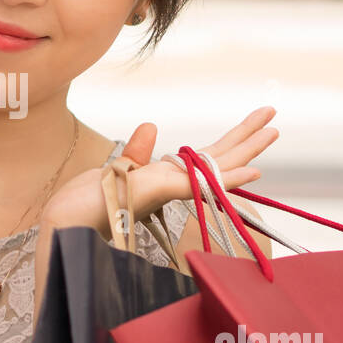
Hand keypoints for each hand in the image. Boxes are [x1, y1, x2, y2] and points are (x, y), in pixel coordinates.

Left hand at [40, 107, 278, 239]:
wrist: (67, 224)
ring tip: (275, 129)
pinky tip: (255, 171)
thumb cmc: (87, 205)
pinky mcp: (162, 193)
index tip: (254, 132)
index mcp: (163, 178)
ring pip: (218, 167)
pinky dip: (230, 178)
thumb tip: (149, 126)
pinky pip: (203, 185)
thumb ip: (137, 154)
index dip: (230, 147)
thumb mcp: (116, 172)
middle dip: (247, 138)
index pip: (204, 159)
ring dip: (248, 149)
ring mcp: (169, 189)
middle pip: (218, 157)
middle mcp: (172, 184)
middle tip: (275, 118)